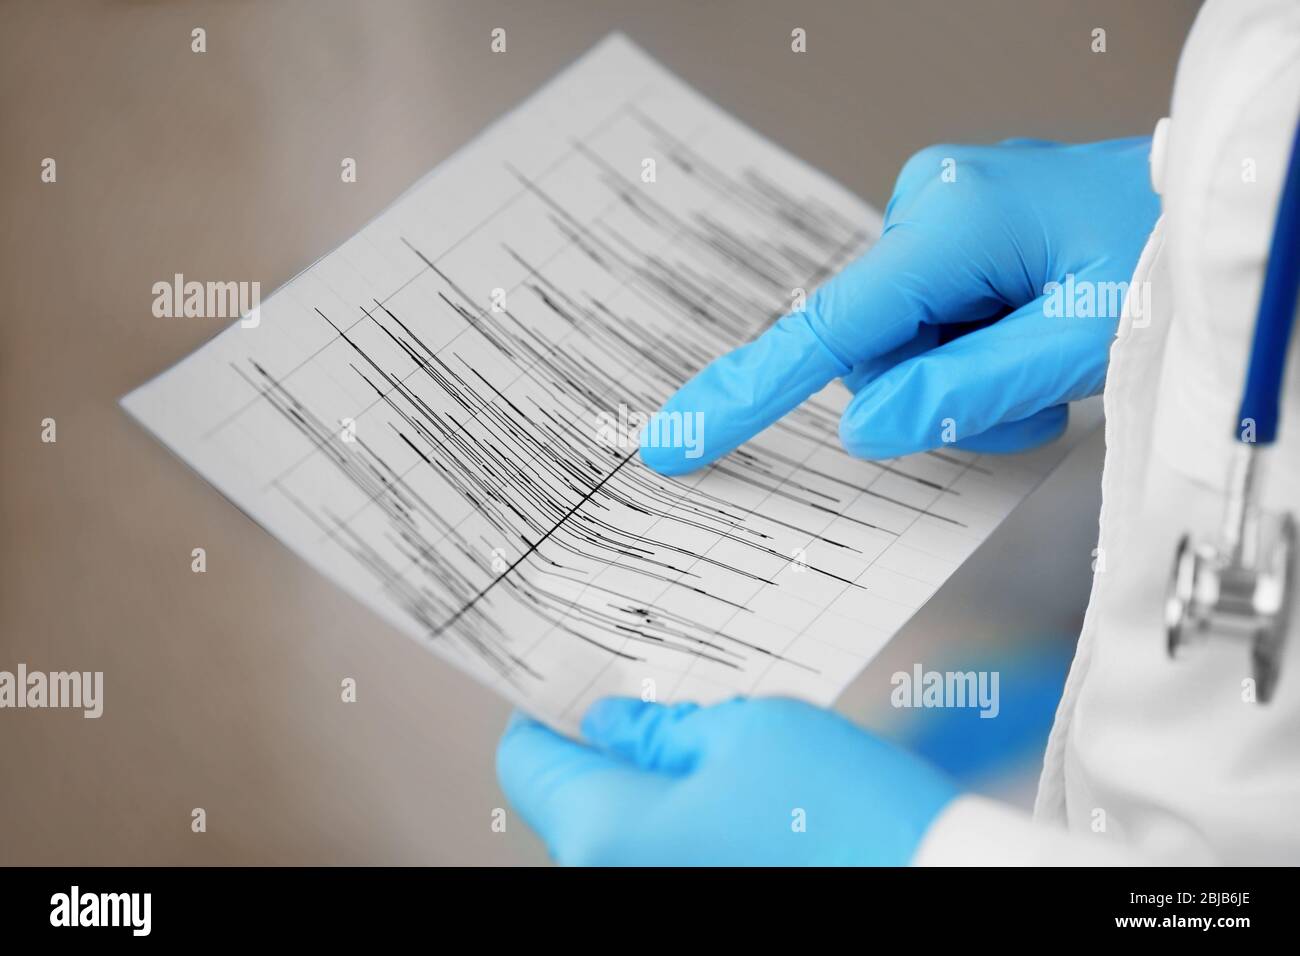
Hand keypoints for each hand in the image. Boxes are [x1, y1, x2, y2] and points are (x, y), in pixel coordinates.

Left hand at [496, 697, 957, 865]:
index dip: (544, 710)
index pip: (527, 762)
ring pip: (621, 827)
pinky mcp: (699, 902)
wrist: (930, 882)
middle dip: (609, 741)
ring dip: (651, 779)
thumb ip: (662, 729)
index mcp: (605, 831)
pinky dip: (680, 815)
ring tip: (710, 733)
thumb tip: (610, 724)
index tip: (567, 675)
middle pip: (574, 797)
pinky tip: (732, 782)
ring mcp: (657, 896)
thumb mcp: (746, 732)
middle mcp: (613, 879)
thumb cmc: (842, 814)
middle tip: (656, 691)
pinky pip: (661, 852)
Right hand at [641, 138, 1159, 473]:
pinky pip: (928, 321)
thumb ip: (963, 392)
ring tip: (1043, 368)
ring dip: (963, 379)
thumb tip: (862, 429)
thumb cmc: (1158, 256)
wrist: (1205, 207)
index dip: (747, 394)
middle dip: (935, 392)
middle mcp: (930, 206)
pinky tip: (1027, 340)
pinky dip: (972, 353)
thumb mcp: (1075, 344)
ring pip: (902, 345)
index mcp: (949, 224)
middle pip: (873, 350)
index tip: (677, 442)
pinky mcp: (953, 233)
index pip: (826, 331)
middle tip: (1025, 397)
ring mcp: (940, 216)